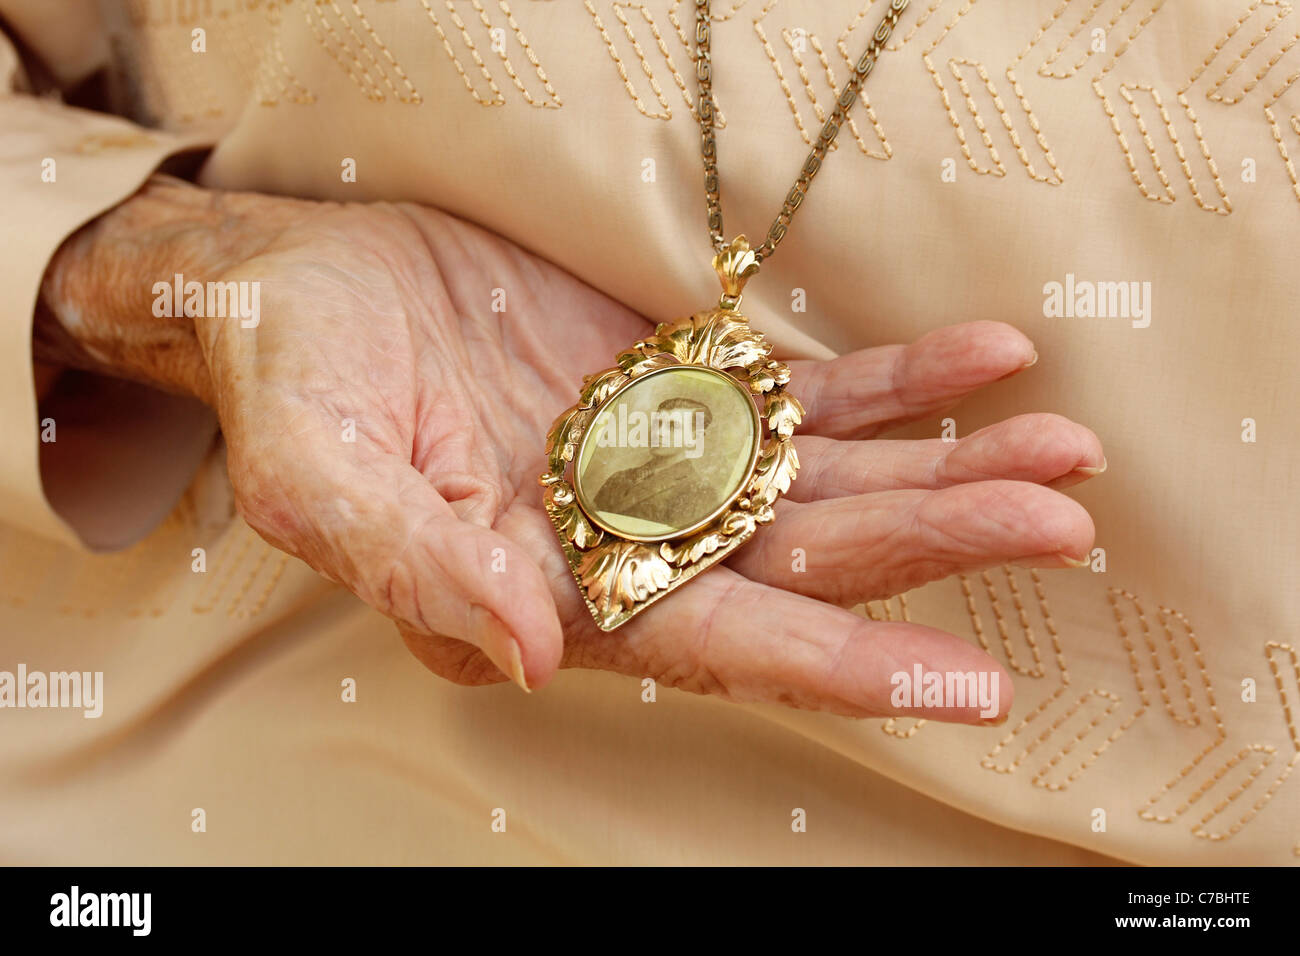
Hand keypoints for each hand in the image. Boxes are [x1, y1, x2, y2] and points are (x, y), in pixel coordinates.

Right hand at [39, 177, 1103, 722]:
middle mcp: (626, 540)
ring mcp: (662, 458)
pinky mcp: (677, 383)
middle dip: (929, 542)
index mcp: (547, 591)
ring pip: (827, 476)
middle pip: (805, 556)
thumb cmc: (292, 381)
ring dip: (943, 465)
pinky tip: (977, 360)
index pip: (715, 643)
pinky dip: (894, 382)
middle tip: (1055, 520)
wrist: (299, 281)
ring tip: (1059, 446)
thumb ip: (416, 568)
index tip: (962, 682)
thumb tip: (528, 655)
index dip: (835, 666)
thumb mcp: (314, 477)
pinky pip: (803, 390)